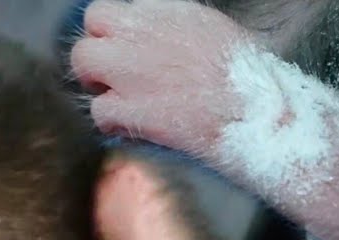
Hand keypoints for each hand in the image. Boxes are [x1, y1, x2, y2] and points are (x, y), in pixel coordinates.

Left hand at [70, 0, 252, 158]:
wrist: (255, 115)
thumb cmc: (248, 80)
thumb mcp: (215, 34)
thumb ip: (179, 30)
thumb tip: (163, 40)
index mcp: (169, 11)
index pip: (120, 8)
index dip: (119, 32)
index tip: (129, 51)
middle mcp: (143, 32)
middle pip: (94, 22)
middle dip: (98, 47)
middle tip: (111, 74)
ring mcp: (131, 69)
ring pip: (82, 59)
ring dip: (95, 80)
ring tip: (116, 99)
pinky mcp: (127, 107)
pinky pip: (97, 109)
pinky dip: (109, 122)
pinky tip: (128, 128)